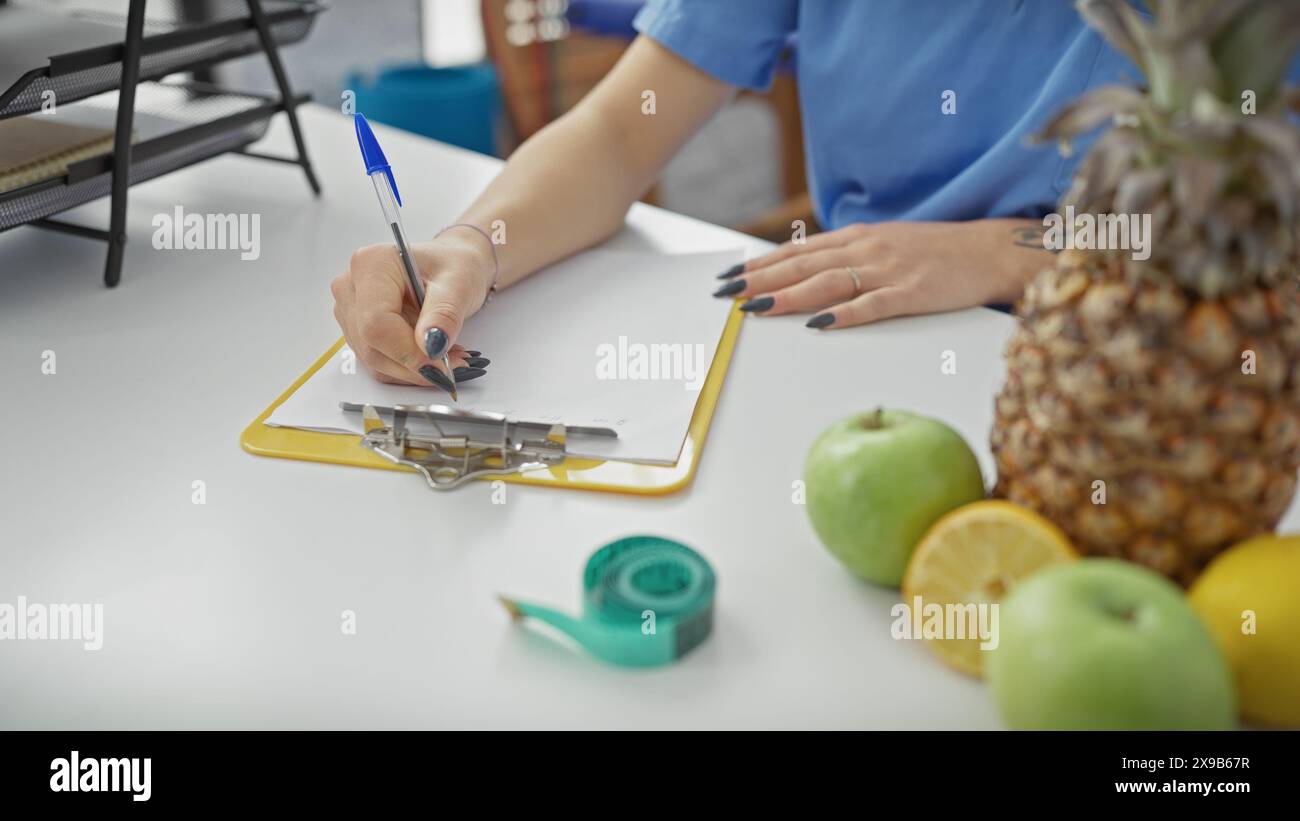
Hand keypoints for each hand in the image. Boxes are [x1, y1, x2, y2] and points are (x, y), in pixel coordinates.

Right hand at [330, 233, 494, 389]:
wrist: (450, 266)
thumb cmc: (454, 265)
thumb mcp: (460, 284)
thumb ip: (444, 314)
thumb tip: (431, 346)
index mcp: (372, 265)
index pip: (376, 323)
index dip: (407, 352)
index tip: (440, 365)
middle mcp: (352, 286)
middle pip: (372, 345)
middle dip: (415, 363)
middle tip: (453, 363)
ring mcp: (350, 309)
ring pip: (374, 359)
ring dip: (413, 368)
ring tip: (447, 354)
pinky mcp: (357, 329)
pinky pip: (378, 362)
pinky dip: (407, 367)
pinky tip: (430, 353)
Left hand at [712, 219, 1044, 327]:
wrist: (990, 251)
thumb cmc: (936, 254)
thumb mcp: (885, 247)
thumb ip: (848, 258)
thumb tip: (806, 273)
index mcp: (858, 238)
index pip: (797, 252)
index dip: (760, 264)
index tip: (729, 277)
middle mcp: (867, 249)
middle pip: (803, 265)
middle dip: (761, 280)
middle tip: (726, 294)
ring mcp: (889, 270)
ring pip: (829, 283)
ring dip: (790, 296)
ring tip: (757, 308)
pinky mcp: (913, 293)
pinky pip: (873, 305)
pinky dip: (845, 314)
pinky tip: (819, 324)